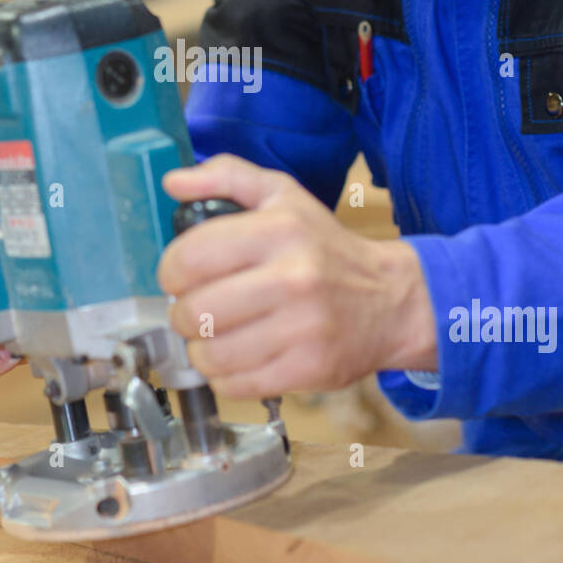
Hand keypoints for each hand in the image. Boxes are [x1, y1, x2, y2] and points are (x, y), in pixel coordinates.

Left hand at [158, 154, 436, 398]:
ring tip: (217, 335)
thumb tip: (174, 182)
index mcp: (280, 230)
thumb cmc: (326, 247)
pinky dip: (225, 376)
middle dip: (183, 314)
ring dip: (201, 348)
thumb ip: (226, 177)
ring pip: (209, 355)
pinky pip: (235, 385)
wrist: (392, 300)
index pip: (189, 259)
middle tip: (197, 310)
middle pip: (193, 312)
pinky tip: (239, 356)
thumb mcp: (283, 195)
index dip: (171, 272)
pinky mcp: (309, 369)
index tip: (181, 277)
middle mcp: (293, 278)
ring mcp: (303, 329)